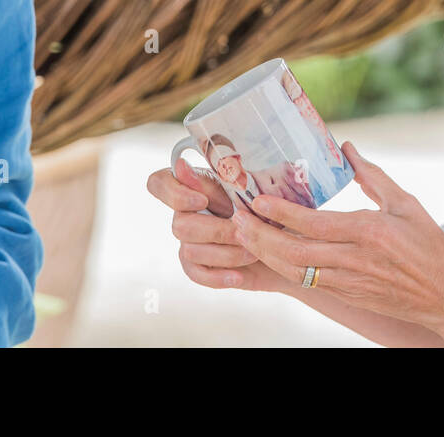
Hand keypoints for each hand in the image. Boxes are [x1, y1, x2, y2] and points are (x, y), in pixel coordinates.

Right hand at [146, 157, 289, 292]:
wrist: (285, 239)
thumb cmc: (267, 205)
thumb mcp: (252, 185)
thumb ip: (219, 176)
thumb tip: (182, 166)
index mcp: (194, 184)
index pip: (159, 183)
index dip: (173, 194)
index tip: (202, 201)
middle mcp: (185, 212)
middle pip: (179, 225)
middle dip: (217, 231)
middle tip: (244, 232)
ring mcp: (189, 240)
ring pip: (190, 251)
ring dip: (226, 254)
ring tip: (254, 252)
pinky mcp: (197, 265)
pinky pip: (196, 274)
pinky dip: (218, 276)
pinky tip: (239, 276)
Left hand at [229, 141, 443, 342]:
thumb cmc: (430, 246)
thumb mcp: (405, 203)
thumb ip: (372, 175)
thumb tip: (346, 147)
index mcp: (368, 232)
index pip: (313, 223)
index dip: (280, 213)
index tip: (257, 200)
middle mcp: (354, 260)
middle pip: (294, 251)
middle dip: (260, 236)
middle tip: (237, 219)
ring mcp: (348, 282)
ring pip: (294, 271)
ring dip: (265, 254)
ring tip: (244, 236)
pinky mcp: (346, 295)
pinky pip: (306, 282)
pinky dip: (283, 268)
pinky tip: (269, 254)